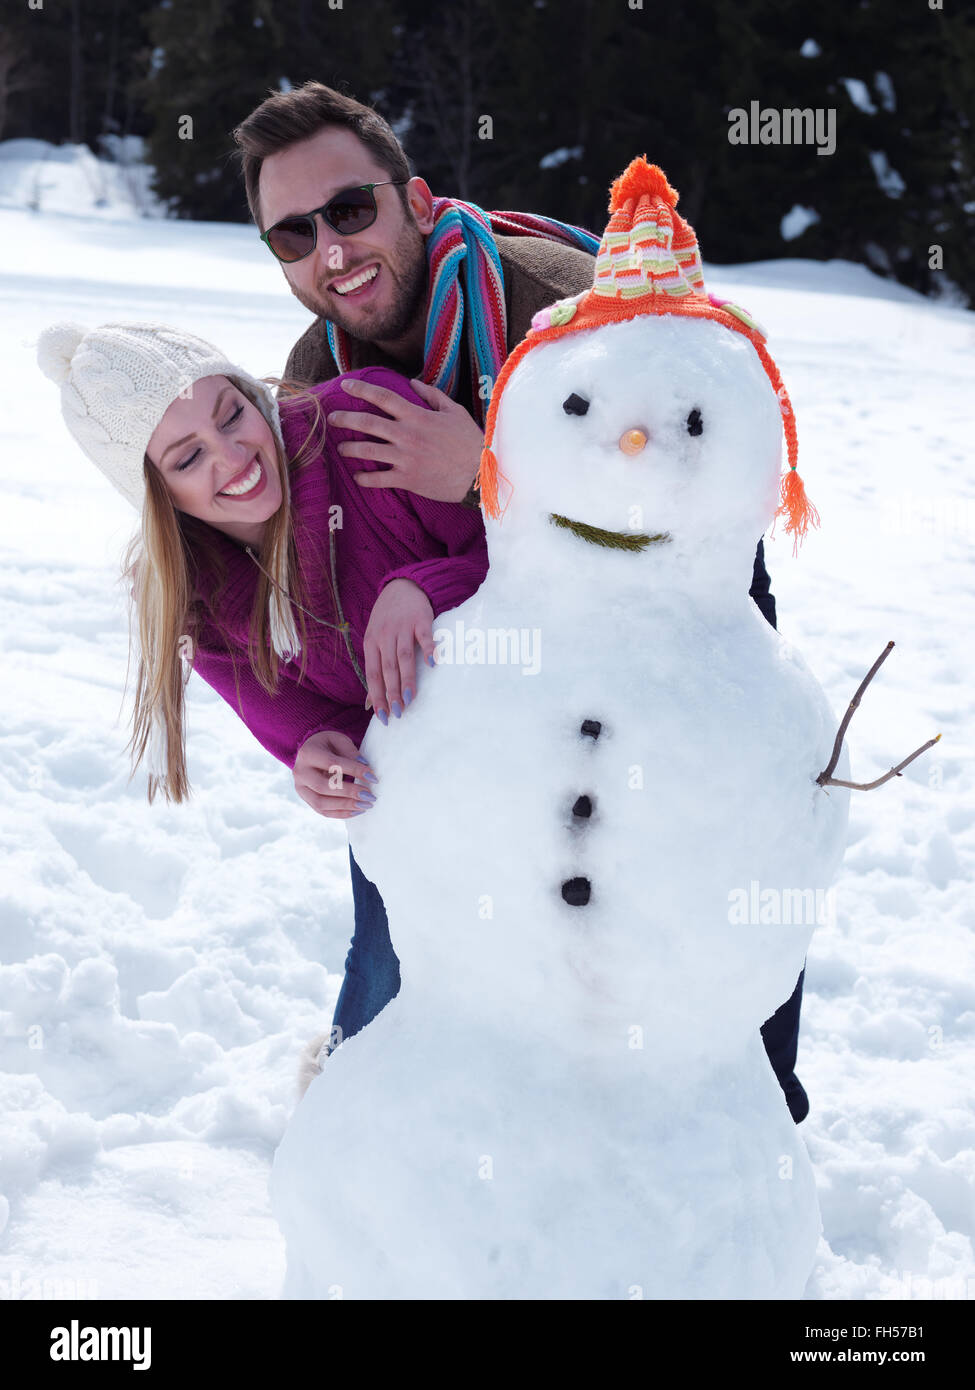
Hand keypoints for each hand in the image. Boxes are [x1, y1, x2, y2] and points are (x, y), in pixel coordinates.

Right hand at [293, 729, 378, 819]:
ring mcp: (300, 788)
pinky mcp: (305, 799)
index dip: (354, 771)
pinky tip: (356, 811)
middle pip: (323, 787)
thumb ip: (351, 752)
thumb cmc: (328, 745)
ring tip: (365, 805)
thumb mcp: (339, 740)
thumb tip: (365, 768)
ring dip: (345, 806)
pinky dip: (340, 813)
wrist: (310, 752)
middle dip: (349, 793)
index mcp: (307, 753)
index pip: (332, 765)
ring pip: (321, 803)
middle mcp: (300, 772)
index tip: (373, 778)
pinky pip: (322, 811)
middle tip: (370, 796)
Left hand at [327, 376, 482, 502]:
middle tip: (331, 418)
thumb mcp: (454, 411)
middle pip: (367, 423)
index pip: (383, 397)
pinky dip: (365, 478)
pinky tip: (358, 477)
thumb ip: (432, 395)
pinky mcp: (407, 479)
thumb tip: (412, 382)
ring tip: (341, 449)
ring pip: (367, 451)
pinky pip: (378, 479)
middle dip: (345, 419)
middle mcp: (407, 435)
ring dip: (350, 449)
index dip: (361, 390)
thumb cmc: (469, 441)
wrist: (479, 474)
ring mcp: (405, 458)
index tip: (345, 385)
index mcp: (417, 416)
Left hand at [363, 578, 435, 722]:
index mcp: (371, 643)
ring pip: (403, 657)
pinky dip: (429, 649)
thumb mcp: (374, 642)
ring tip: (409, 699)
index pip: (373, 674)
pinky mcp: (420, 619)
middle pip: (388, 668)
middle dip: (392, 693)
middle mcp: (384, 636)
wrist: (401, 587)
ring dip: (407, 679)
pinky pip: (424, 636)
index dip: (377, 696)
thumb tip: (369, 703)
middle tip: (397, 713)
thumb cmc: (386, 620)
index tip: (382, 716)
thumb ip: (374, 671)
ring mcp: (402, 627)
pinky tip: (432, 663)